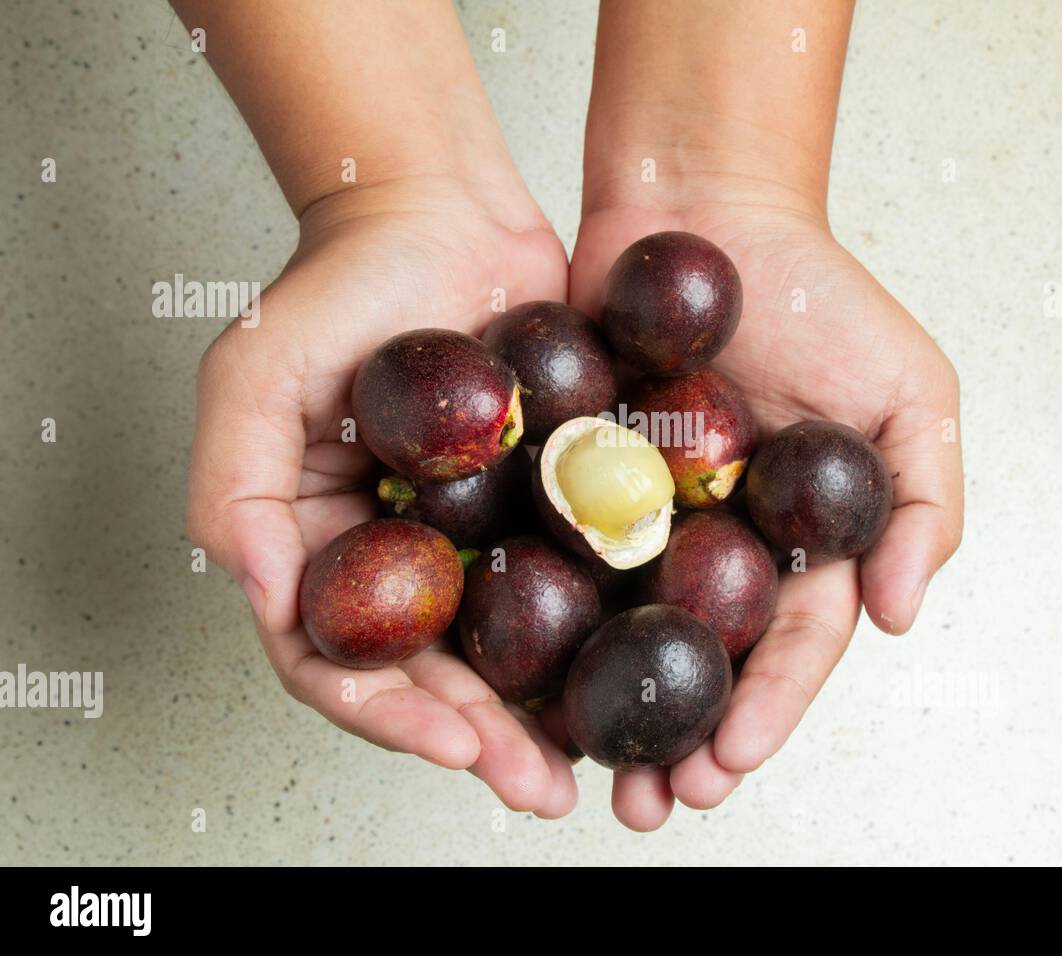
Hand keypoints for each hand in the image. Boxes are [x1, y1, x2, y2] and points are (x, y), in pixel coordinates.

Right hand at [186, 176, 581, 816]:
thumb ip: (233, 487)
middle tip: (540, 786)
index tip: (453, 742)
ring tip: (594, 761)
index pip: (343, 661)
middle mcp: (403, 558)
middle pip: (437, 674)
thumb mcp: (254, 374)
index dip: (392, 713)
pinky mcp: (547, 501)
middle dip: (484, 738)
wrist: (443, 211)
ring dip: (546, 710)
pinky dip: (599, 628)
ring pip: (511, 646)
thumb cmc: (340, 285)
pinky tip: (636, 667)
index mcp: (324, 549)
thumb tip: (262, 599)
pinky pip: (574, 577)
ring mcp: (478, 536)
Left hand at [569, 195, 964, 829]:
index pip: (792, 643)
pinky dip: (538, 624)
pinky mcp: (570, 484)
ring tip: (591, 776)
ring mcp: (640, 520)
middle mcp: (720, 545)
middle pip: (702, 662)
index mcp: (799, 540)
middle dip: (682, 739)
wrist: (702, 207)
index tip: (730, 759)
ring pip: (624, 636)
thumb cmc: (818, 293)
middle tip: (653, 802)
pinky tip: (519, 682)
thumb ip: (923, 502)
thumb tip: (900, 617)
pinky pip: (552, 562)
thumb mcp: (910, 390)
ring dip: (608, 712)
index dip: (769, 705)